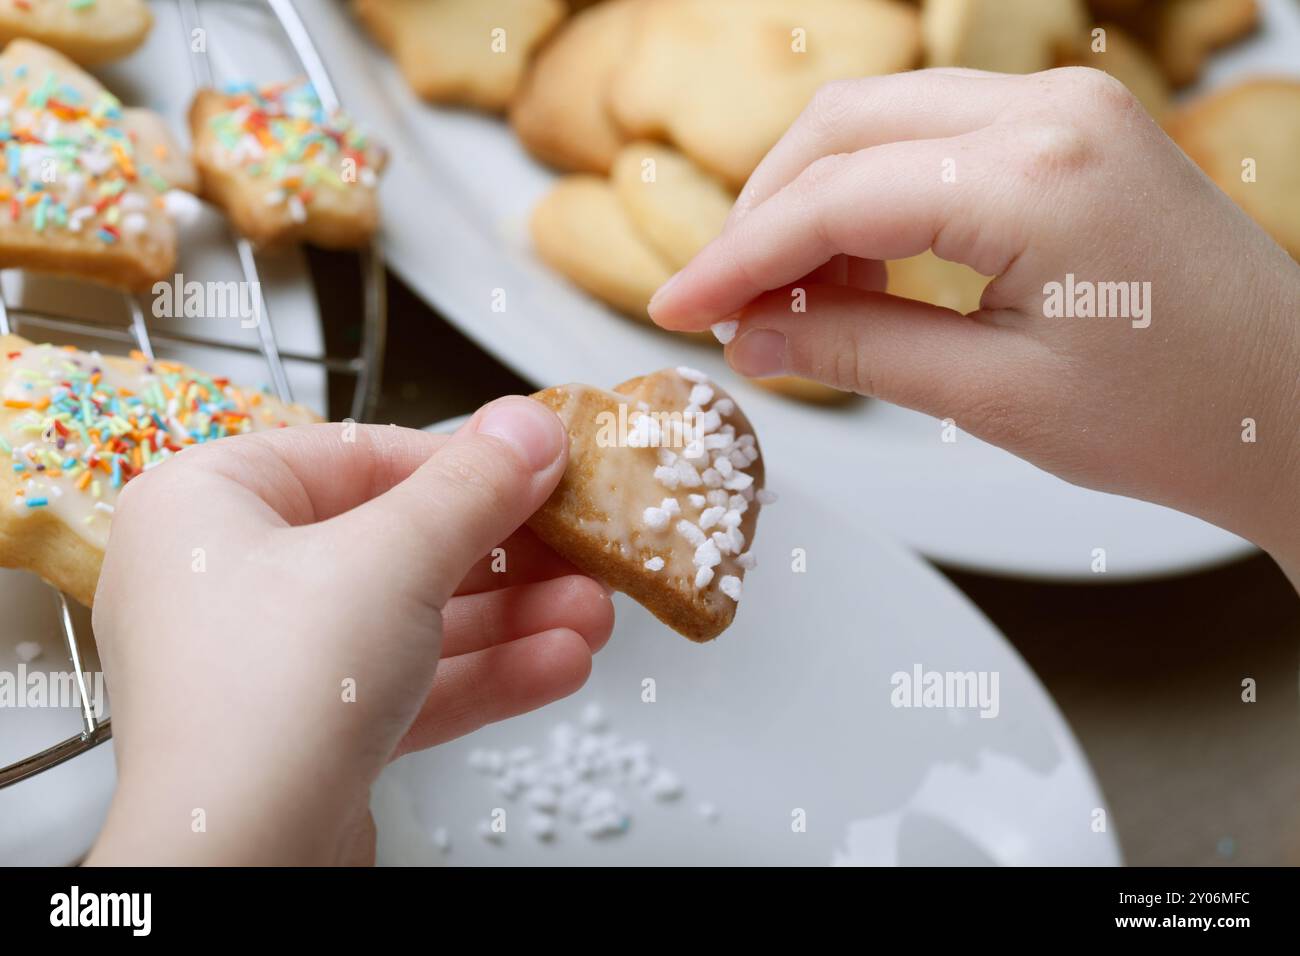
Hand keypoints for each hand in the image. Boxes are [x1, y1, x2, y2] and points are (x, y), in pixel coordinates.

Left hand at [85, 398, 613, 864]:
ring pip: (412, 620)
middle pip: (397, 542)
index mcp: (211, 502)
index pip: (361, 454)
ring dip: (512, 619)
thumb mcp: (393, 559)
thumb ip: (472, 488)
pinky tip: (559, 665)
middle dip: (507, 556)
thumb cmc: (271, 693)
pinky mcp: (309, 733)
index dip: (464, 463)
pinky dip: (483, 674)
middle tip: (582, 549)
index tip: (543, 468)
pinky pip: (406, 683)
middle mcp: (228, 576)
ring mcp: (268, 661)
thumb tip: (530, 426)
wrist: (235, 871)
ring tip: (595, 615)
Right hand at [649, 67, 1299, 575]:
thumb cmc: (1179, 413)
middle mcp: (1051, 109)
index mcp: (1039, 173)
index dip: (738, 259)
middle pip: (842, 129)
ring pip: (880, 123)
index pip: (835, 196)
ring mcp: (1064, 107)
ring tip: (789, 305)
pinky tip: (854, 272)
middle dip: (763, 217)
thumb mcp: (995, 398)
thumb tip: (751, 341)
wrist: (1291, 407)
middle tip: (723, 307)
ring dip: (814, 205)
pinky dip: (872, 198)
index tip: (677, 311)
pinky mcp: (1067, 128)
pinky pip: (931, 140)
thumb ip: (857, 352)